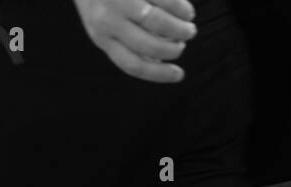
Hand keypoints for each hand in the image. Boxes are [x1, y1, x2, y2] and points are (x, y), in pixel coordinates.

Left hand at [73, 0, 198, 83]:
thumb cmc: (101, 0)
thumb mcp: (103, 24)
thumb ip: (124, 41)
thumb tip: (157, 62)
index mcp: (102, 37)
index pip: (132, 64)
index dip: (158, 73)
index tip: (179, 75)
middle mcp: (109, 22)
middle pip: (148, 45)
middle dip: (172, 50)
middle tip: (183, 44)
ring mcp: (121, 2)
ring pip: (157, 22)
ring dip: (179, 29)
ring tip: (189, 28)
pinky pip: (163, 0)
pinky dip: (180, 8)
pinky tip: (187, 12)